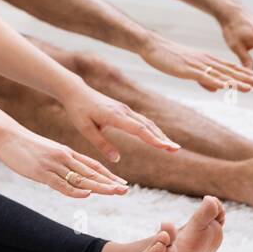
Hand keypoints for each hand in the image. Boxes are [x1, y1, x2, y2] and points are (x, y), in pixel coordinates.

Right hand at [0, 126, 130, 197]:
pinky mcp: (41, 172)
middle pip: (91, 172)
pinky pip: (61, 183)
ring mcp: (53, 165)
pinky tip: (86, 194)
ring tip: (114, 193)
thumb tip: (69, 175)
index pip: (93, 165)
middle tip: (125, 190)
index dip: (108, 175)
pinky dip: (74, 190)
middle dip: (109, 182)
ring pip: (80, 178)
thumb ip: (60, 162)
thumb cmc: (26, 146)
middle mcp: (64, 157)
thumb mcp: (48, 152)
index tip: (121, 183)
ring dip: (99, 186)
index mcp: (67, 152)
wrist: (8, 136)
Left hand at [60, 83, 179, 161]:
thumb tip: (117, 159)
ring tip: (171, 147)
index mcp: (114, 116)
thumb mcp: (85, 129)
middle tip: (176, 150)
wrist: (76, 92)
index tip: (165, 147)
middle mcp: (123, 111)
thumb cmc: (78, 110)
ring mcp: (125, 109)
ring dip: (160, 134)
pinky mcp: (124, 110)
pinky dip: (152, 130)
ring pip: (147, 123)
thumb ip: (101, 144)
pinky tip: (158, 138)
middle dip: (162, 138)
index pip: (138, 129)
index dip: (153, 139)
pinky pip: (142, 121)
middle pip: (147, 126)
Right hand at [139, 31, 252, 91]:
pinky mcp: (187, 69)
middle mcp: (206, 61)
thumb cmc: (169, 59)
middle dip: (246, 77)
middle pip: (230, 71)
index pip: (230, 69)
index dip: (245, 74)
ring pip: (220, 74)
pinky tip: (225, 87)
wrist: (153, 47)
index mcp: (207, 61)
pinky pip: (204, 77)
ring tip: (250, 87)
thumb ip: (204, 80)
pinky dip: (216, 82)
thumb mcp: (189, 71)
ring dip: (235, 81)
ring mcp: (198, 65)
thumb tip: (217, 89)